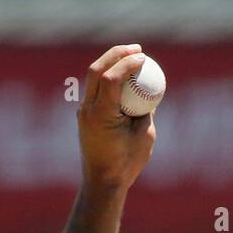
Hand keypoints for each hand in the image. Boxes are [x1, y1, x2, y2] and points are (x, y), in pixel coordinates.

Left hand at [77, 45, 155, 194]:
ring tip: (131, 57)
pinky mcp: (84, 114)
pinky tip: (123, 76)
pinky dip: (108, 76)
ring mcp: (83, 110)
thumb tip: (149, 90)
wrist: (102, 183)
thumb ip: (146, 110)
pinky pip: (95, 87)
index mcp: (102, 115)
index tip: (143, 58)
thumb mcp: (145, 136)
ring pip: (93, 76)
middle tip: (137, 49)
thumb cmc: (127, 164)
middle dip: (117, 54)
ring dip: (111, 62)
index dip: (127, 63)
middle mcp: (88, 109)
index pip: (111, 78)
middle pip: (97, 69)